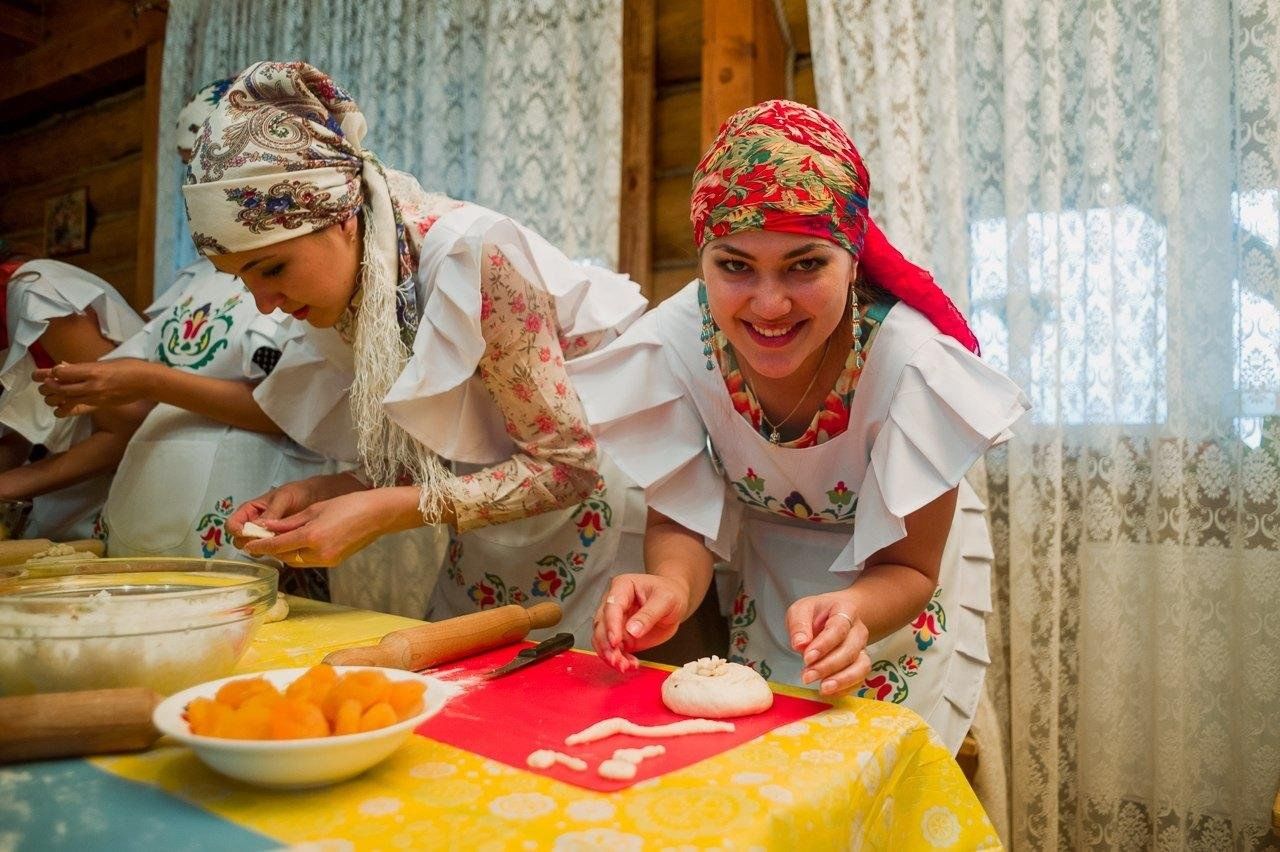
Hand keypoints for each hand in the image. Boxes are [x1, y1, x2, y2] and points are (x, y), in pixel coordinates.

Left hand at [35, 359, 155, 415]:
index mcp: (93, 370)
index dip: (51, 373)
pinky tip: (60, 410)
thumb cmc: (129, 366)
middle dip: (47, 386)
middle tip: (43, 385)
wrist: (147, 382)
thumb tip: (65, 367)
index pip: (62, 373)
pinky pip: (78, 409)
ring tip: (49, 397)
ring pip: (66, 400)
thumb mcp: (106, 362)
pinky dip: (66, 409)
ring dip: (54, 399)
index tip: (50, 372)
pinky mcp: (100, 405)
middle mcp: (91, 385)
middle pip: (60, 388)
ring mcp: (95, 397)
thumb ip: (84, 366)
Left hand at [226, 474, 366, 548]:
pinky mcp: (334, 562)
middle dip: (272, 550)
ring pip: (297, 561)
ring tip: (279, 541)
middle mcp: (318, 553)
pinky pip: (310, 560)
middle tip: (262, 540)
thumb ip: (290, 522)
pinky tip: (298, 543)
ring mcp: (327, 560)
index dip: (261, 546)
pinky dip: (300, 554)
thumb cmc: (348, 504)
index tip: (248, 545)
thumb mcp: (315, 509)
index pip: (278, 545)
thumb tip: (268, 528)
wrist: (378, 514)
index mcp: (311, 536)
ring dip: (286, 553)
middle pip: (285, 556)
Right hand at [591, 574, 690, 671]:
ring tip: (623, 666)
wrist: (674, 602)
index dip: (611, 625)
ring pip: (603, 640)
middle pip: (601, 625)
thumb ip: (649, 614)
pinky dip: (619, 660)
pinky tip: (629, 665)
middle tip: (616, 660)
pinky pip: (614, 650)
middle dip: (607, 645)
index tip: (615, 641)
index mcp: (622, 587)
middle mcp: (613, 604)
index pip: (611, 606)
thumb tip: (633, 630)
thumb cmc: (670, 593)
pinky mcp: (621, 636)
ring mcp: (615, 621)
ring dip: (610, 655)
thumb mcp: (665, 600)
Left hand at [786, 590, 871, 696]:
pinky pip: (860, 678)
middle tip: (807, 676)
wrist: (832, 617)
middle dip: (828, 666)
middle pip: (850, 650)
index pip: (839, 628)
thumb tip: (800, 645)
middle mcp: (858, 630)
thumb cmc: (816, 614)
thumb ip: (799, 625)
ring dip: (842, 680)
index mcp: (845, 610)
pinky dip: (846, 688)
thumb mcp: (800, 610)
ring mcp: (862, 648)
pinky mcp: (861, 664)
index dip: (824, 645)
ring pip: (861, 666)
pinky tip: (829, 692)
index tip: (807, 657)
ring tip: (822, 688)